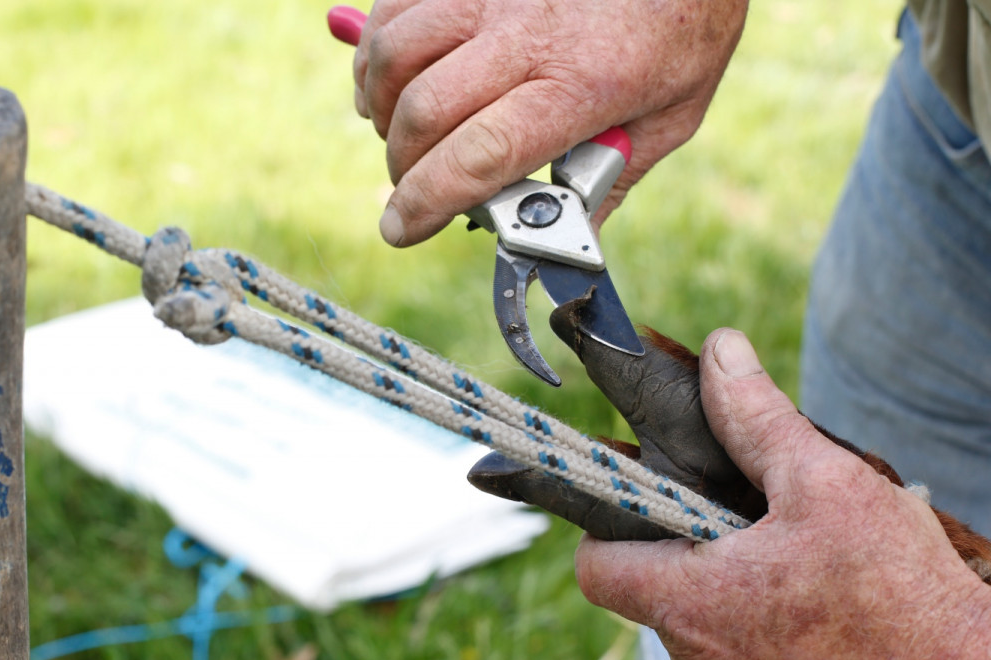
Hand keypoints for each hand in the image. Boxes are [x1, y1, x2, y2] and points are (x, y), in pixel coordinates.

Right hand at [352, 0, 748, 245]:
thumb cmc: (682, 24)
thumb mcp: (671, 115)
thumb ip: (611, 179)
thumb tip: (558, 239)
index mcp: (582, 84)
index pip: (482, 155)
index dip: (427, 201)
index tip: (401, 229)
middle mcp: (527, 32)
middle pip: (424, 112)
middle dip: (403, 168)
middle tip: (413, 188)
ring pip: (395, 55)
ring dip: (381, 108)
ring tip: (400, 132)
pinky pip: (394, 7)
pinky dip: (376, 51)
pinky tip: (393, 78)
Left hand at [474, 315, 990, 659]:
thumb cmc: (900, 595)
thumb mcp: (824, 481)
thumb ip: (756, 417)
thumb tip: (720, 354)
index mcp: (689, 604)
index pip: (593, 566)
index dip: (603, 520)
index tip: (638, 487)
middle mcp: (695, 657)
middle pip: (644, 579)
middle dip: (676, 530)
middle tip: (729, 495)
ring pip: (691, 607)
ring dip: (719, 564)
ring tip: (780, 534)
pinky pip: (732, 636)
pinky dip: (751, 600)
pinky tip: (805, 574)